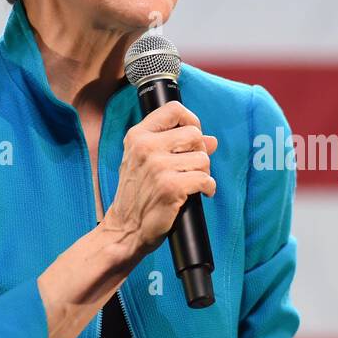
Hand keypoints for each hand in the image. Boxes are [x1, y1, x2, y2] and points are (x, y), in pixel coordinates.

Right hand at [101, 100, 216, 258]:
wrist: (125, 228)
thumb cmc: (137, 194)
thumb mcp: (146, 162)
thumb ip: (175, 145)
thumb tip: (212, 140)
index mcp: (137, 136)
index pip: (173, 109)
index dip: (191, 120)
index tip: (192, 138)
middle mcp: (146, 147)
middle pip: (194, 134)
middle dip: (199, 152)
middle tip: (191, 168)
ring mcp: (158, 167)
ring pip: (203, 158)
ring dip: (203, 173)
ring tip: (191, 183)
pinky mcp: (171, 187)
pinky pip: (205, 179)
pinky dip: (208, 188)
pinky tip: (200, 194)